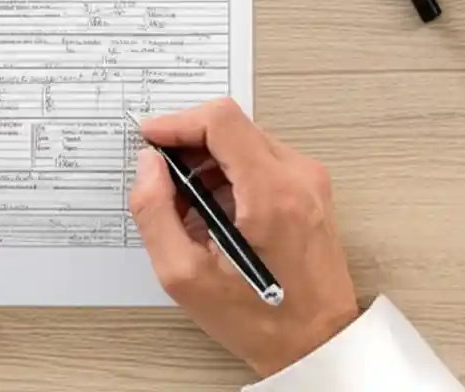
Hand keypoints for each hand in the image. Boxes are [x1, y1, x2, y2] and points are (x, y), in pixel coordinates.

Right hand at [128, 99, 358, 377]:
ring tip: (188, 203)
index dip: (177, 122)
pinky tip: (215, 208)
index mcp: (270, 194)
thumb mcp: (184, 276)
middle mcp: (298, 178)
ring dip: (208, 159)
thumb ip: (155, 212)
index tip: (151, 138)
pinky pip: (262, 158)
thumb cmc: (260, 320)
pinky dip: (231, 171)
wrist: (316, 343)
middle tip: (162, 177)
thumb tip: (148, 166)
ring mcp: (310, 181)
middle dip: (188, 143)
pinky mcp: (312, 189)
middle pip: (232, 125)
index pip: (221, 121)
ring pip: (246, 139)